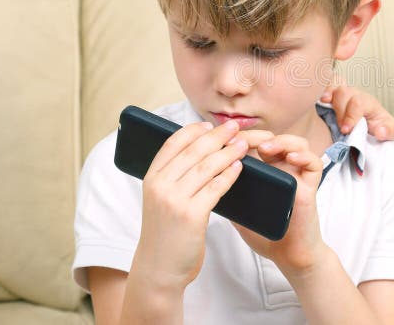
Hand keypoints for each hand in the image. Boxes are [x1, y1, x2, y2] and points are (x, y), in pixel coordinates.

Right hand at [131, 120, 272, 290]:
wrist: (159, 268)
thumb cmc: (166, 232)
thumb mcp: (160, 200)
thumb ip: (173, 177)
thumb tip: (199, 150)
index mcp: (150, 178)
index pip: (172, 143)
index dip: (193, 130)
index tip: (209, 124)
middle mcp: (160, 186)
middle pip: (194, 150)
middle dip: (217, 135)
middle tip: (234, 127)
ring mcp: (175, 200)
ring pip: (207, 166)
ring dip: (228, 152)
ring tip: (243, 144)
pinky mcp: (192, 215)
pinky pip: (216, 187)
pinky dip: (229, 174)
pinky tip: (239, 167)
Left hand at [232, 133, 328, 275]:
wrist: (286, 255)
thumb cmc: (263, 232)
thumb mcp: (237, 208)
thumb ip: (224, 191)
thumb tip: (198, 179)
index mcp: (264, 169)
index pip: (252, 143)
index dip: (238, 138)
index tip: (221, 141)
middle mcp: (282, 167)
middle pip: (272, 138)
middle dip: (254, 136)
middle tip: (239, 139)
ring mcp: (297, 174)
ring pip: (297, 143)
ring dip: (280, 141)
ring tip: (264, 147)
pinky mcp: (311, 185)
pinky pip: (314, 163)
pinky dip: (303, 156)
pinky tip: (290, 157)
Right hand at [320, 81, 393, 140]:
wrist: (375, 127)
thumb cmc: (381, 127)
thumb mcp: (390, 131)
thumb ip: (388, 131)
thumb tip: (380, 131)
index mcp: (369, 102)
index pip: (358, 103)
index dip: (350, 116)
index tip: (346, 130)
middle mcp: (355, 95)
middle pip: (343, 92)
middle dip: (340, 110)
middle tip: (340, 127)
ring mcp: (343, 95)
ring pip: (334, 87)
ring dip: (329, 97)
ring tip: (326, 107)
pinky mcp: (333, 98)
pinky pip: (326, 87)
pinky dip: (321, 90)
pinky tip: (320, 99)